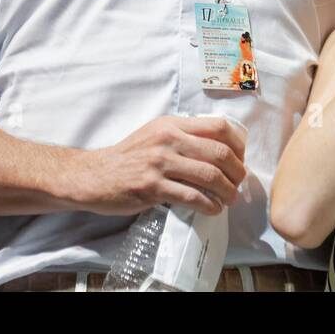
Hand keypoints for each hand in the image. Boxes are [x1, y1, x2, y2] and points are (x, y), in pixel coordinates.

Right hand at [68, 115, 246, 215]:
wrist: (94, 175)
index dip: (238, 144)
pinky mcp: (152, 187)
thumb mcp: (155, 134)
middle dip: (237, 171)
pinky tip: (212, 209)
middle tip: (239, 183)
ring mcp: (159, 163)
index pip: (218, 126)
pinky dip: (209, 205)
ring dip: (227, 191)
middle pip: (219, 152)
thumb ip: (183, 135)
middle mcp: (167, 139)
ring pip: (209, 175)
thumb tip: (219, 147)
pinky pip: (191, 197)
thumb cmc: (128, 157)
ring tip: (229, 199)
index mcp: (172, 124)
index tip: (241, 159)